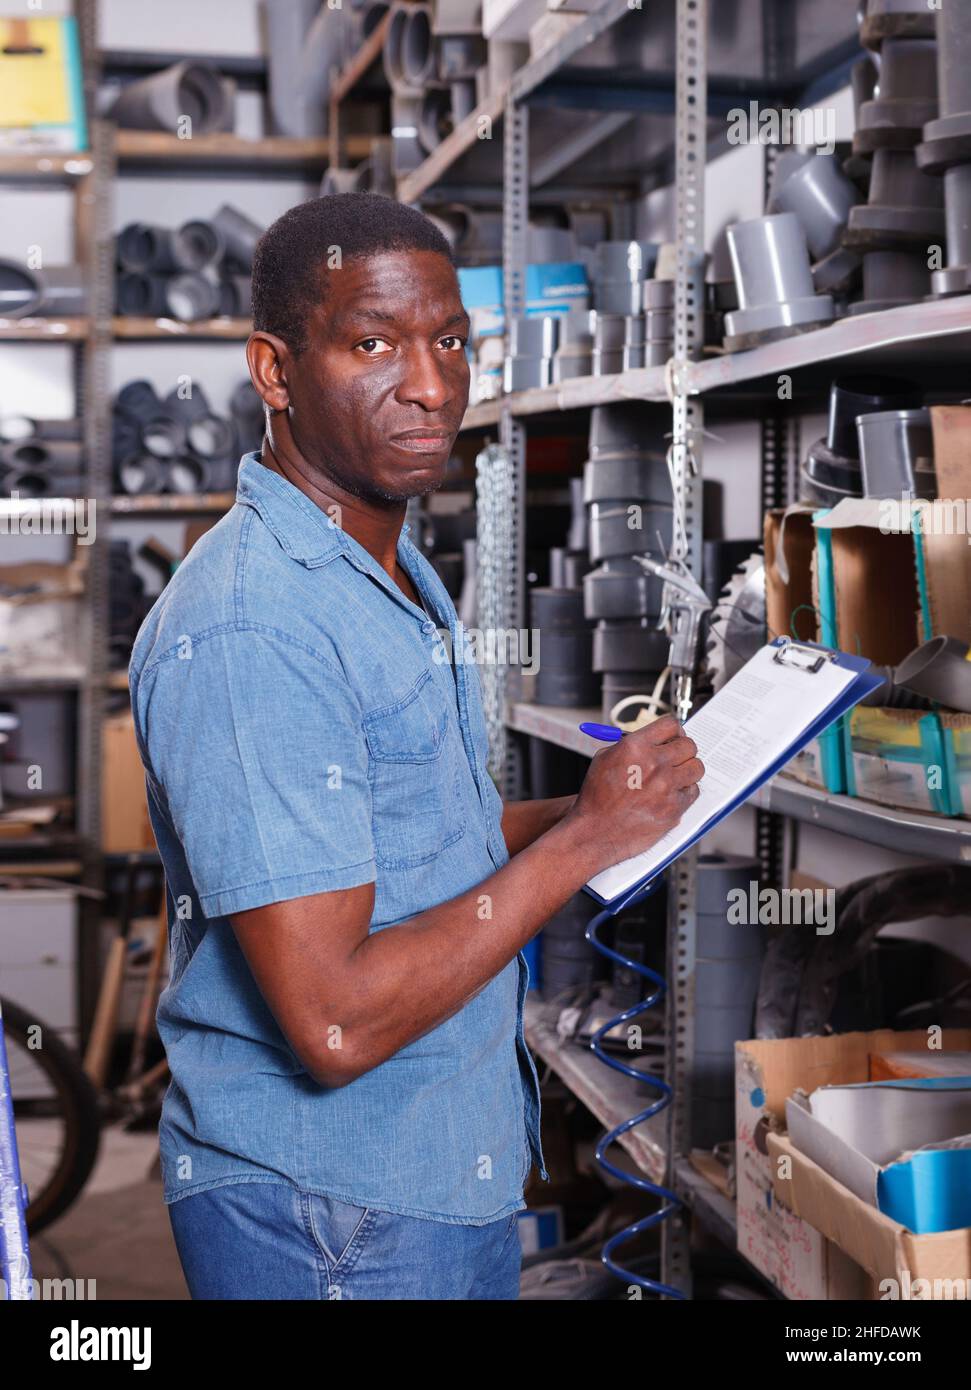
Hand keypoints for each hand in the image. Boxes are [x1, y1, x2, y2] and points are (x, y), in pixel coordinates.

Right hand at [565, 715, 703, 874]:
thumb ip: (631, 745)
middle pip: (688, 745)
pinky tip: (670, 795)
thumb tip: (655, 739)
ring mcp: (666, 787)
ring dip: (688, 770)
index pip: (670, 724)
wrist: (594, 832)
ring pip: (696, 767)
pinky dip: (684, 792)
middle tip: (676, 757)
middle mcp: (654, 764)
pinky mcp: (674, 808)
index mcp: (635, 747)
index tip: (674, 736)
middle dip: (682, 749)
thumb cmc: (597, 799)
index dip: (674, 730)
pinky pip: (693, 792)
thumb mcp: (605, 759)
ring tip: (675, 777)